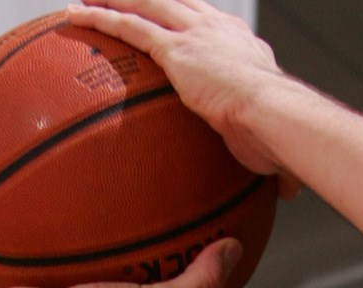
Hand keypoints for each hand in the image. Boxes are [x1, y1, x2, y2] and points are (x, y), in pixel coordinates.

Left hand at [65, 0, 302, 197]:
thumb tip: (288, 193)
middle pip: (174, 3)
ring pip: (147, 5)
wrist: (276, 115)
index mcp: (243, 45)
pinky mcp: (175, 48)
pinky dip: (100, 18)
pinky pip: (129, 26)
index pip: (208, 22)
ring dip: (115, 0)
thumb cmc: (283, 134)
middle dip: (147, 0)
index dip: (187, 16)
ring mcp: (195, 35)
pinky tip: (74, 16)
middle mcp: (218, 30)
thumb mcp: (277, 141)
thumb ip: (273, 158)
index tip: (172, 18)